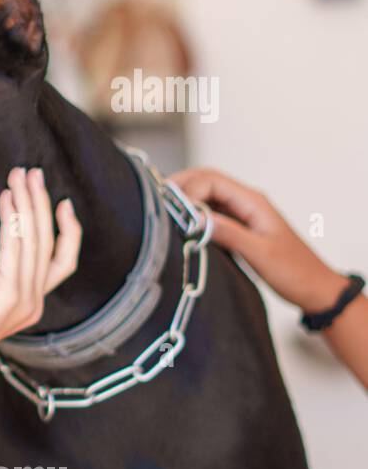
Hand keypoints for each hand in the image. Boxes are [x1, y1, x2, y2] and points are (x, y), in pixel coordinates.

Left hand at [0, 167, 81, 372]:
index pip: (62, 261)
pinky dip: (12, 222)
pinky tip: (3, 200)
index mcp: (27, 300)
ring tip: (18, 176)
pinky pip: (15, 250)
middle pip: (49, 242)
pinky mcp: (9, 297)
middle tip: (33, 171)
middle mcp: (33, 301)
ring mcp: (24, 301)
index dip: (67, 230)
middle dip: (41, 203)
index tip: (61, 200)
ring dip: (27, 204)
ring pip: (35, 242)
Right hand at [171, 167, 346, 311]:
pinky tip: (179, 226)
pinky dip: (192, 215)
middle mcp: (246, 202)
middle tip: (155, 202)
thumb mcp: (259, 253)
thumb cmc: (294, 271)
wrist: (314, 288)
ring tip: (162, 212)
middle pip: (205, 180)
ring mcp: (241, 214)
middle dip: (180, 187)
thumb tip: (195, 218)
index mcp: (253, 201)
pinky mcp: (237, 228)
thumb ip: (229, 233)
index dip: (187, 189)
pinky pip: (210, 213)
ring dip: (184, 200)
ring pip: (205, 196)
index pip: (211, 179)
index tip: (170, 209)